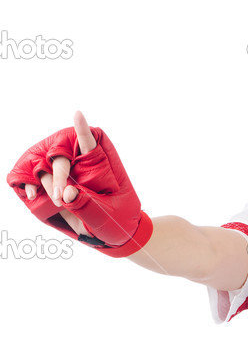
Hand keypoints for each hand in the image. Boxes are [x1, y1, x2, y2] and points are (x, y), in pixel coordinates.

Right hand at [7, 113, 151, 254]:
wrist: (109, 233)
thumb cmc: (116, 219)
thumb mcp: (108, 215)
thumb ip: (88, 205)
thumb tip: (67, 194)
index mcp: (99, 162)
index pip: (90, 143)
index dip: (83, 130)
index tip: (78, 116)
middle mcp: (77, 161)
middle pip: (59, 156)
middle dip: (58, 176)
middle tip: (62, 197)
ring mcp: (62, 172)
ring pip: (44, 167)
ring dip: (47, 184)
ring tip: (58, 202)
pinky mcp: (50, 185)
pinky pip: (32, 177)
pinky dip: (28, 183)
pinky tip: (33, 195)